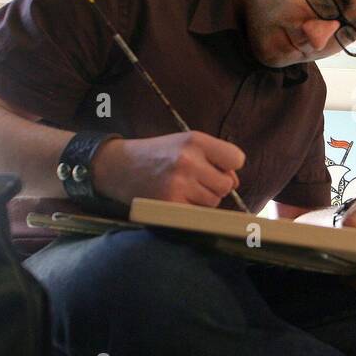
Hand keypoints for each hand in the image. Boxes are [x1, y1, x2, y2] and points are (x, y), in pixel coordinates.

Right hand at [91, 132, 243, 206]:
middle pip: (227, 184)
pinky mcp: (170, 204)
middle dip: (215, 186)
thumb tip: (235, 183)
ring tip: (181, 189)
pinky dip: (191, 211)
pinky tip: (176, 200)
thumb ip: (213, 157)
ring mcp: (179, 184)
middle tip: (193, 180)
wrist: (118, 166)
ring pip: (213, 202)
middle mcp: (188, 160)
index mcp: (195, 140)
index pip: (237, 159)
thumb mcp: (184, 143)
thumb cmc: (157, 155)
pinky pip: (198, 215)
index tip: (216, 168)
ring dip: (202, 200)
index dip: (229, 167)